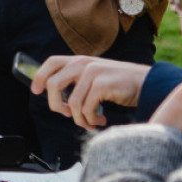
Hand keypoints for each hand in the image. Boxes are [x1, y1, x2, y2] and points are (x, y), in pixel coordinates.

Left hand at [33, 55, 151, 129]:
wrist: (146, 83)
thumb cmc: (119, 84)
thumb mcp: (95, 76)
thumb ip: (77, 80)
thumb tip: (56, 97)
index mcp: (80, 60)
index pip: (52, 62)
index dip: (40, 76)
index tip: (35, 91)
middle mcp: (84, 64)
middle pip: (54, 85)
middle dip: (56, 105)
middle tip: (67, 114)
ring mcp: (93, 73)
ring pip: (72, 103)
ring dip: (79, 118)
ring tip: (90, 121)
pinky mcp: (102, 85)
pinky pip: (86, 109)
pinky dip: (91, 120)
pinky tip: (100, 119)